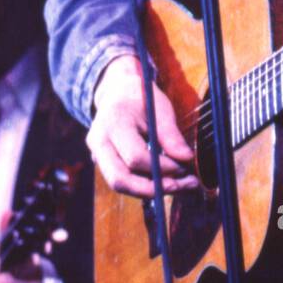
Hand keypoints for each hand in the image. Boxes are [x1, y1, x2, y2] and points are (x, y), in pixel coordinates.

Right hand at [87, 54, 199, 199]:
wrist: (117, 91)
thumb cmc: (141, 98)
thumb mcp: (160, 108)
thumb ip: (171, 134)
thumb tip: (186, 158)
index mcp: (113, 122)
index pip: (135, 157)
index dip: (162, 167)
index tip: (184, 167)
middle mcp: (98, 140)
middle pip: (119, 179)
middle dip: (151, 189)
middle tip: (179, 186)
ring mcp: (96, 152)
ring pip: (118, 184)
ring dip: (148, 191)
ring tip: (177, 185)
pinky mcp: (101, 161)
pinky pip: (121, 180)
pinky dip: (142, 184)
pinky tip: (163, 180)